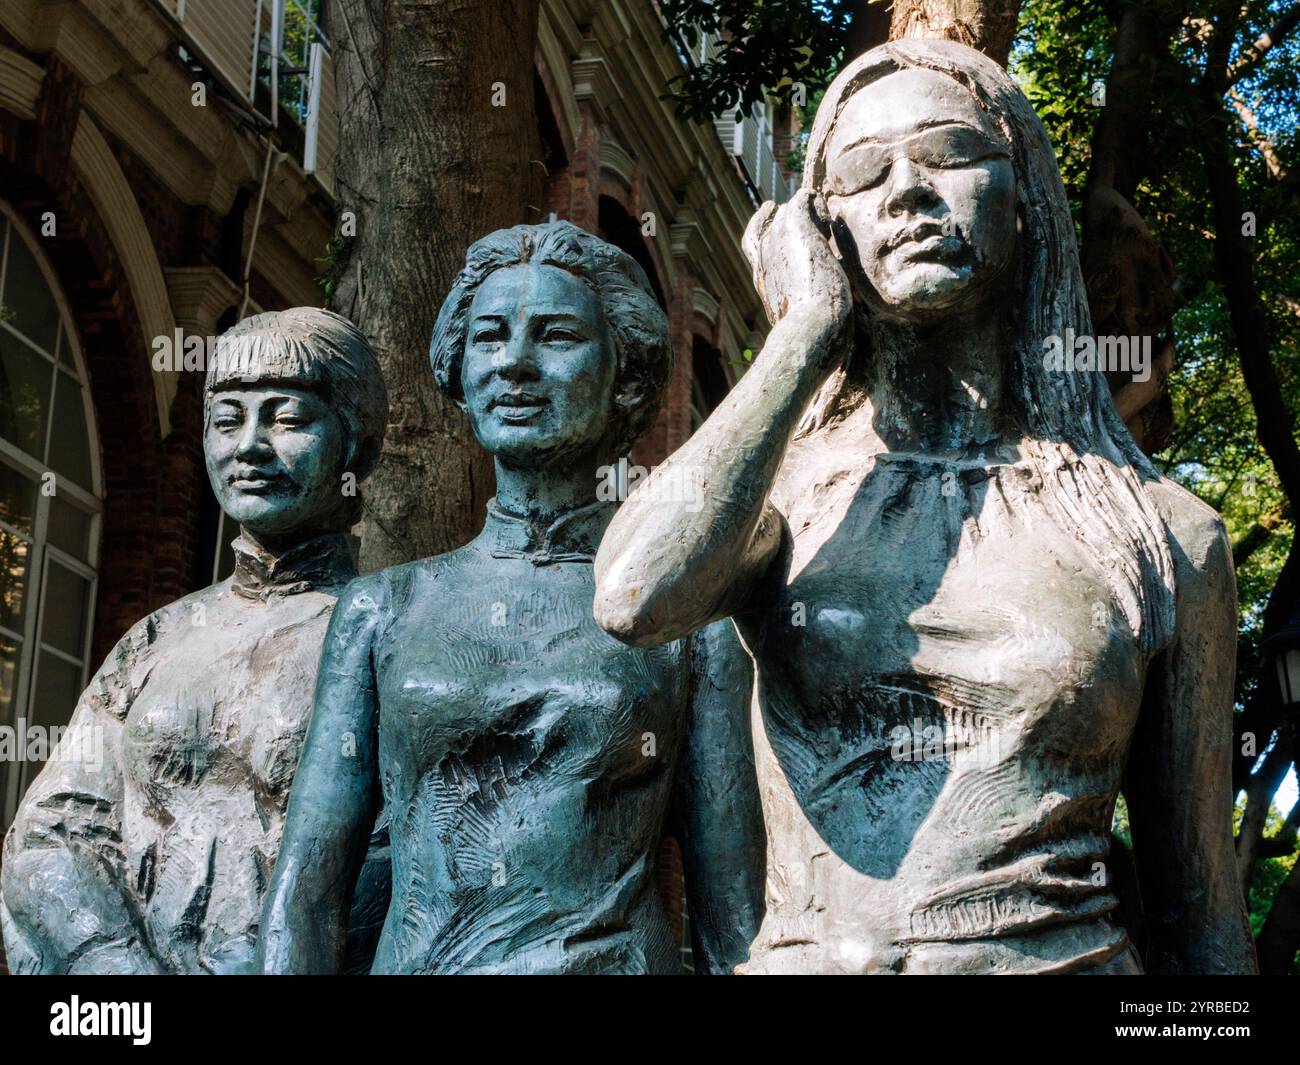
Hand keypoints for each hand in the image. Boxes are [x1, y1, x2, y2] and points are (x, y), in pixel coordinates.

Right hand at [743, 188, 852, 339]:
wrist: (808, 332)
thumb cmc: (807, 342)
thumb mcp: (794, 327)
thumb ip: (795, 314)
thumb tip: (805, 331)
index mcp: (762, 278)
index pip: (753, 242)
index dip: (766, 228)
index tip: (783, 222)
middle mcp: (764, 255)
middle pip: (768, 221)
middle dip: (791, 219)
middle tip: (814, 222)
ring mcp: (777, 240)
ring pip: (787, 209)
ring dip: (808, 213)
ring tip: (826, 223)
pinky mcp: (797, 227)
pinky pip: (804, 199)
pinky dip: (818, 204)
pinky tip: (830, 220)